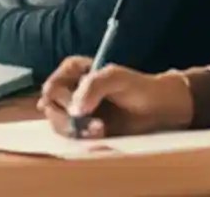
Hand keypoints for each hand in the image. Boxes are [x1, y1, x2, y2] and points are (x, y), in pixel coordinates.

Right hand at [36, 57, 193, 138]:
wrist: (157, 108)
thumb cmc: (138, 86)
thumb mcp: (116, 77)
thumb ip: (93, 86)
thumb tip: (74, 109)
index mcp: (74, 70)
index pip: (52, 84)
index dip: (59, 97)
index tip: (74, 107)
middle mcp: (71, 89)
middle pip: (51, 107)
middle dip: (68, 117)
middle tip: (89, 121)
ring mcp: (77, 110)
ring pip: (59, 123)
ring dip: (76, 129)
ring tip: (99, 129)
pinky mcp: (84, 128)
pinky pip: (72, 136)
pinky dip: (83, 138)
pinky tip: (99, 134)